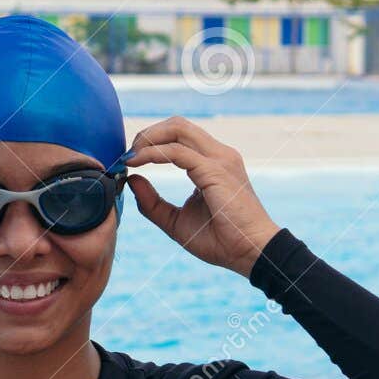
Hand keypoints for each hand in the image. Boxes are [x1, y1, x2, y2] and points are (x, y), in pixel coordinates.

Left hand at [123, 117, 280, 276]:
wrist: (251, 253)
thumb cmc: (221, 241)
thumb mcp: (177, 222)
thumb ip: (153, 202)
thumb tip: (131, 179)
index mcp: (213, 163)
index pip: (179, 136)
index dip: (152, 142)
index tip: (130, 160)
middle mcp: (219, 155)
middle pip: (177, 124)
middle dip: (147, 134)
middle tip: (127, 155)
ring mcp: (220, 159)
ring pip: (177, 129)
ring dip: (148, 139)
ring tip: (130, 157)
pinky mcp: (215, 170)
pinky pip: (177, 152)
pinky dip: (153, 153)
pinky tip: (137, 163)